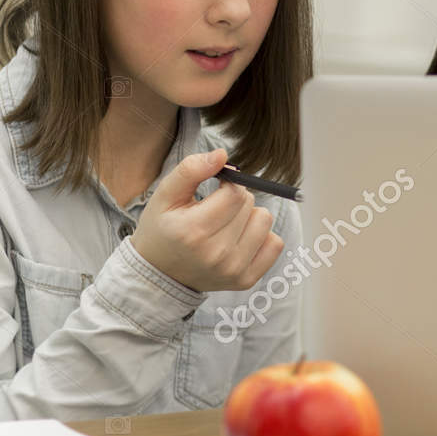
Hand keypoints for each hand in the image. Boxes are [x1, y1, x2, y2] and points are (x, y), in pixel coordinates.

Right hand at [130, 148, 284, 292]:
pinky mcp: (247, 280)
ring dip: (249, 217)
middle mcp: (216, 254)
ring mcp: (233, 270)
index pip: (235, 193)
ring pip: (265, 220)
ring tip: (226, 225)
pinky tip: (239, 240)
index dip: (228, 185)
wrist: (160, 274)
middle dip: (235, 201)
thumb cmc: (164, 229)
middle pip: (250, 204)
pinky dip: (261, 237)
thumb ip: (191, 169)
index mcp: (193, 231)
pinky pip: (276, 244)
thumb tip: (223, 155)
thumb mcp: (166, 195)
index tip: (215, 192)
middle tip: (214, 212)